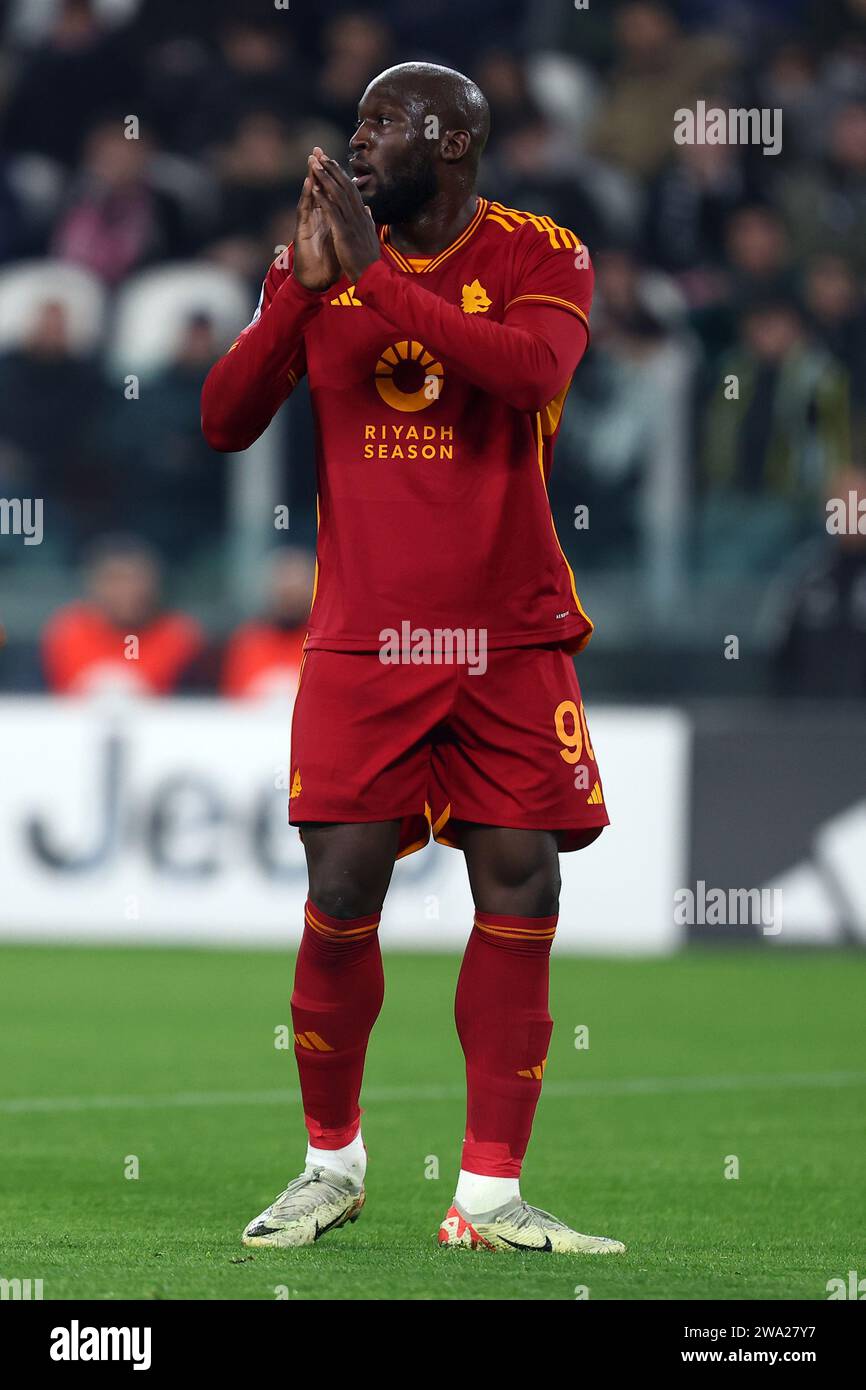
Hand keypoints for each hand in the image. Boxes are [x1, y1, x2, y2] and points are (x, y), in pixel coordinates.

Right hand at [293, 152, 340, 291]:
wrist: (317, 279)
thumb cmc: (330, 262)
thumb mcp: (345, 241)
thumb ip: (352, 225)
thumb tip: (363, 214)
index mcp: (327, 218)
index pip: (329, 194)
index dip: (332, 178)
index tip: (335, 161)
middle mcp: (315, 218)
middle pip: (316, 190)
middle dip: (318, 171)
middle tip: (318, 151)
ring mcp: (307, 223)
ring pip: (308, 196)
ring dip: (310, 178)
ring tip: (312, 160)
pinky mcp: (301, 231)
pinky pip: (304, 211)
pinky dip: (307, 197)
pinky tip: (309, 183)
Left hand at [309, 152, 379, 284]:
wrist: (372, 276)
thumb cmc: (369, 259)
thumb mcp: (370, 236)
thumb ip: (368, 221)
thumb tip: (368, 210)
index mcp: (363, 216)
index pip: (351, 190)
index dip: (340, 175)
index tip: (330, 163)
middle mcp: (359, 215)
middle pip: (344, 186)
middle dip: (331, 169)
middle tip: (320, 155)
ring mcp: (352, 223)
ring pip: (337, 195)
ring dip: (325, 178)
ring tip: (314, 165)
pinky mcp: (345, 233)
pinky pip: (332, 212)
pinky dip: (323, 199)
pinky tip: (314, 189)